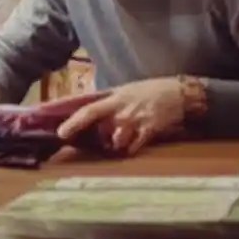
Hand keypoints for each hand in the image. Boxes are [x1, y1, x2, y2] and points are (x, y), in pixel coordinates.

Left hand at [54, 77, 189, 154]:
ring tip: (118, 140)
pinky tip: (132, 144)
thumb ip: (108, 101)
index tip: (61, 133)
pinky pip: (133, 148)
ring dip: (114, 144)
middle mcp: (122, 112)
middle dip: (93, 137)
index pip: (88, 111)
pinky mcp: (148, 132)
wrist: (178, 94)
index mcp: (114, 99)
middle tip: (90, 141)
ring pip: (116, 142)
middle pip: (101, 130)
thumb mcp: (125, 90)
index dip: (73, 122)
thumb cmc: (148, 91)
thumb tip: (88, 107)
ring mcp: (135, 123)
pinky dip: (130, 148)